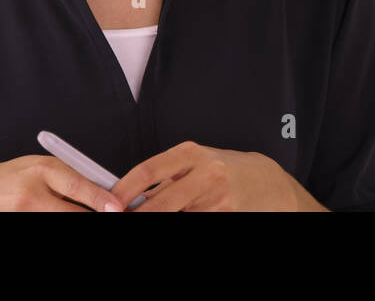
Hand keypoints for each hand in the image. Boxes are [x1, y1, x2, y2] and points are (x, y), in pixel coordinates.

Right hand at [0, 155, 126, 211]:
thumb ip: (63, 176)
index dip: (103, 199)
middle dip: (93, 213)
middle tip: (109, 214)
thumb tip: (98, 188)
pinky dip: (55, 221)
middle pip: (75, 210)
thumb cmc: (2, 177)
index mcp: (42, 168)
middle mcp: (34, 190)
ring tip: (70, 210)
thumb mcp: (34, 166)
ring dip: (71, 216)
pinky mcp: (17, 222)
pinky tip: (54, 214)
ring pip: (62, 219)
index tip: (118, 207)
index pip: (81, 185)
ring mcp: (24, 210)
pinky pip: (47, 224)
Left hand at [110, 140, 315, 210]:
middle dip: (136, 216)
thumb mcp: (196, 163)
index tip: (108, 204)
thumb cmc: (225, 170)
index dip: (123, 190)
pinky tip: (179, 217)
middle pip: (160, 203)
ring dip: (157, 220)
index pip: (148, 170)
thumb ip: (166, 178)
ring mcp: (217, 197)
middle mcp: (205, 173)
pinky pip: (194, 222)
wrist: (266, 182)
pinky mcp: (225, 215)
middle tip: (117, 219)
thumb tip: (133, 199)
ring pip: (176, 217)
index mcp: (191, 153)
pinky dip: (181, 222)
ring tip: (143, 217)